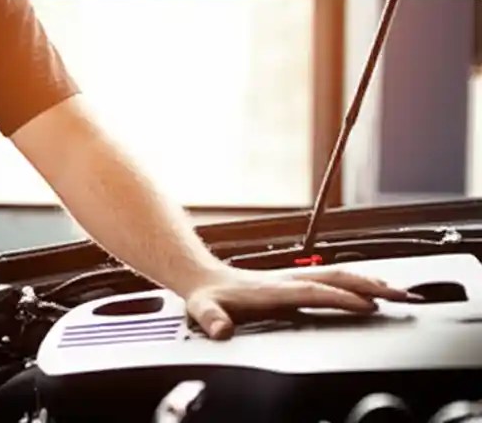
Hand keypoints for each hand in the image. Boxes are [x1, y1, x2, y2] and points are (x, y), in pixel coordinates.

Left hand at [183, 265, 420, 339]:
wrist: (203, 277)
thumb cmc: (208, 297)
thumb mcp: (203, 310)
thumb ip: (212, 319)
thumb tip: (220, 329)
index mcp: (271, 290)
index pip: (312, 292)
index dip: (339, 297)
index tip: (367, 304)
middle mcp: (287, 280)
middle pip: (335, 277)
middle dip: (369, 285)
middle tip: (402, 295)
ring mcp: (294, 278)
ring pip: (338, 275)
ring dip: (369, 281)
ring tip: (399, 292)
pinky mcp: (297, 282)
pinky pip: (334, 279)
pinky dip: (358, 282)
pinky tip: (374, 289)